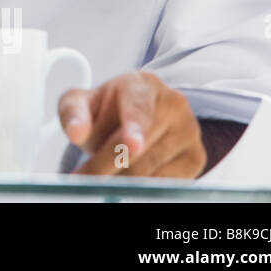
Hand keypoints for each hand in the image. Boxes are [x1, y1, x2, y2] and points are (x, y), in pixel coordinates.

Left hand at [58, 70, 204, 178]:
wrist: (130, 120)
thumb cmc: (104, 111)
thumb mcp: (80, 105)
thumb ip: (73, 114)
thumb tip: (76, 132)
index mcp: (142, 83)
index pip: (139, 108)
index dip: (135, 128)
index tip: (132, 146)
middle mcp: (173, 103)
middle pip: (139, 147)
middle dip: (105, 166)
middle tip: (82, 178)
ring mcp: (189, 130)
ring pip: (150, 169)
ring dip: (120, 178)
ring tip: (105, 171)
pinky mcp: (197, 157)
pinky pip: (165, 183)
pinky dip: (142, 186)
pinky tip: (128, 175)